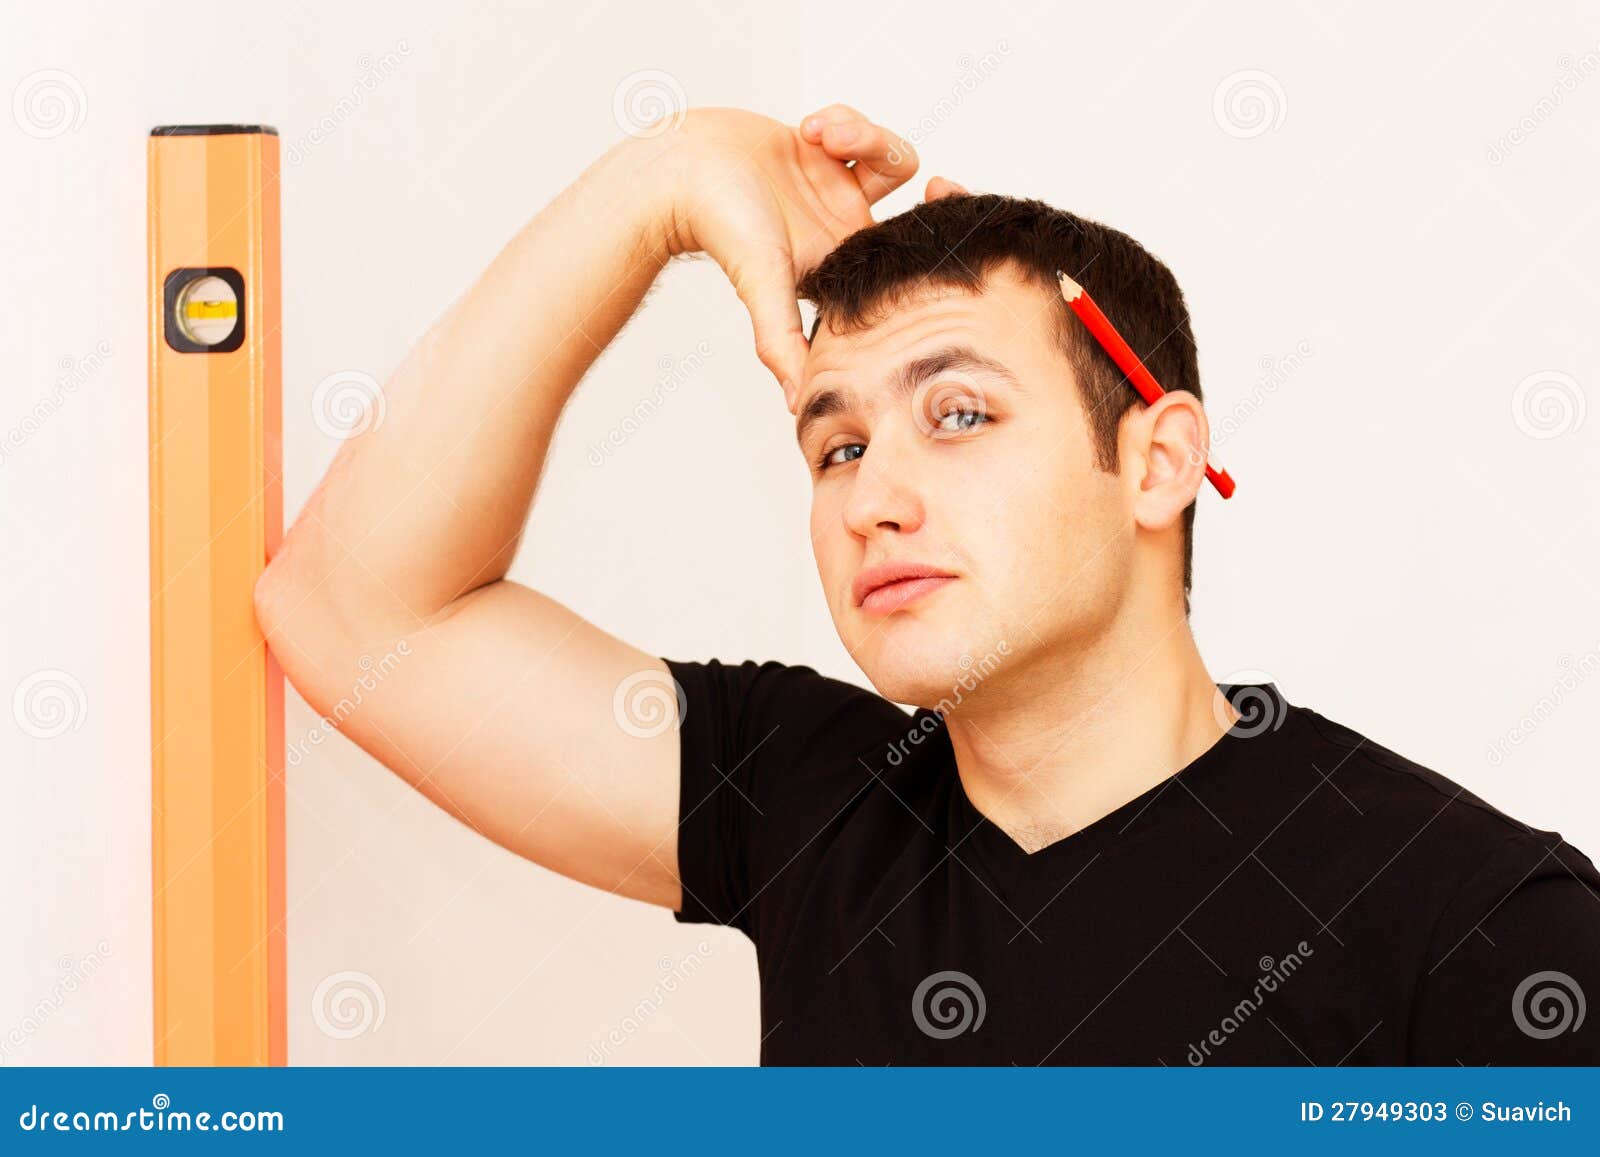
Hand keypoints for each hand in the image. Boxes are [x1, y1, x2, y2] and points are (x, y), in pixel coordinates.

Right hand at [643, 105, 962, 408]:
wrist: (681, 172)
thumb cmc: (719, 228)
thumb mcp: (760, 287)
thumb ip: (781, 342)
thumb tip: (796, 403)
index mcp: (843, 264)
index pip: (909, 260)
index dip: (935, 234)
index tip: (938, 201)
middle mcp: (844, 228)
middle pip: (914, 201)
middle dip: (909, 170)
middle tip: (899, 165)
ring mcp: (835, 187)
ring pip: (890, 158)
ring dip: (863, 135)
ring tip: (819, 136)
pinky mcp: (820, 149)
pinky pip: (859, 131)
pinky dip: (842, 122)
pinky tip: (808, 130)